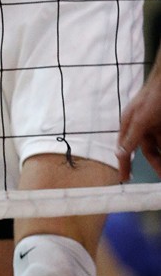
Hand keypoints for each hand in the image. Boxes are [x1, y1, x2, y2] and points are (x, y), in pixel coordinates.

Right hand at [117, 59, 160, 179]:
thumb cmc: (154, 96)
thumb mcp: (141, 119)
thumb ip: (131, 137)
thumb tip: (119, 153)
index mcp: (130, 125)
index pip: (124, 149)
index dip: (124, 164)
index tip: (124, 179)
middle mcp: (143, 126)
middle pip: (148, 151)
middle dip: (156, 163)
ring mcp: (156, 124)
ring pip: (160, 146)